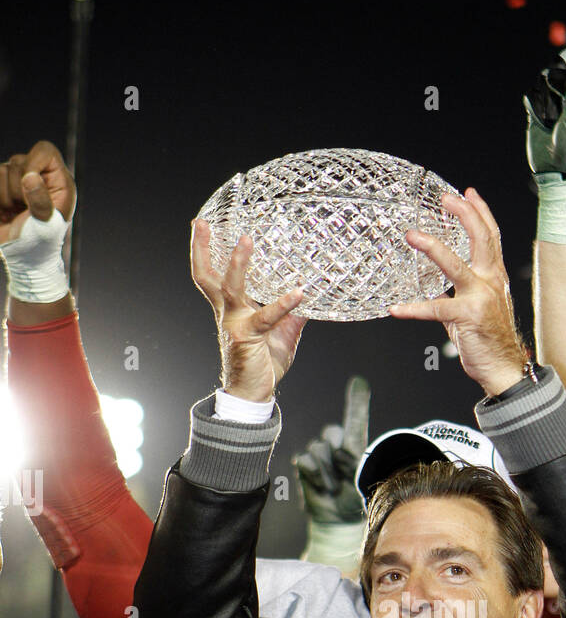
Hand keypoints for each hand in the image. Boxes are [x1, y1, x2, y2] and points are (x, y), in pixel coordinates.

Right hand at [0, 140, 74, 243]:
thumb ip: (40, 202)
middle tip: (24, 212)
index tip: (29, 184)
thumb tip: (30, 175)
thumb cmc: (40, 246)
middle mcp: (40, 176)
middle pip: (18, 161)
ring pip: (0, 171)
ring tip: (14, 213)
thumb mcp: (45, 228)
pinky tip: (4, 213)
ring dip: (4, 197)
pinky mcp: (2, 187)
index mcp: (58, 181)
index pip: (45, 151)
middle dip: (17, 190)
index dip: (33, 163)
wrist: (21, 261)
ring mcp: (19, 180)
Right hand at [191, 219, 306, 401]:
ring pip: (230, 288)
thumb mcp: (282, 332)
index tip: (202, 224)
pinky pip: (265, 317)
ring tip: (245, 241)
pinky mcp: (247, 338)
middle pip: (207, 275)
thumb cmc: (263, 363)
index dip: (205, 250)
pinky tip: (299, 293)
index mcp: (231, 309)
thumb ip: (293, 312)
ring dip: (237, 263)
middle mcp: (228, 312)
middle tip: (201, 222)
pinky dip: (283, 304)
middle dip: (202, 248)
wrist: (254, 395)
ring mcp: (234, 324)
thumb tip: (312, 293)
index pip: (213, 274)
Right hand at [294, 375, 369, 523]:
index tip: (359, 382)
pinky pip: (306, 461)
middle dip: (340, 456)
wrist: (339, 520)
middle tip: (346, 477)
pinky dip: (315, 476)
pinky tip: (322, 488)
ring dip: (329, 472)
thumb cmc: (355, 497)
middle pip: (333, 433)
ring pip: (319, 448)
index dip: (356, 401)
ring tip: (335, 487)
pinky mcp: (304, 464)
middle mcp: (335, 443)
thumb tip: (352, 428)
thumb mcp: (362, 471)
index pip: (355, 419)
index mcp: (354, 442)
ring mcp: (319, 452)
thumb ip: (354, 449)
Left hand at [389, 188, 525, 397]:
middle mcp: (490, 281)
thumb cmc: (489, 339)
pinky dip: (413, 309)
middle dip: (464, 214)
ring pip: (456, 265)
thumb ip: (457, 292)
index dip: (480, 211)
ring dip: (432, 247)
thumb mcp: (476, 307)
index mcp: (494, 276)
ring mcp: (480, 297)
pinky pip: (436, 309)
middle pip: (481, 238)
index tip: (468, 193)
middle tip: (445, 199)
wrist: (503, 367)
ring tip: (412, 235)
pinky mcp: (467, 317)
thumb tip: (435, 288)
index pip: (491, 235)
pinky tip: (397, 309)